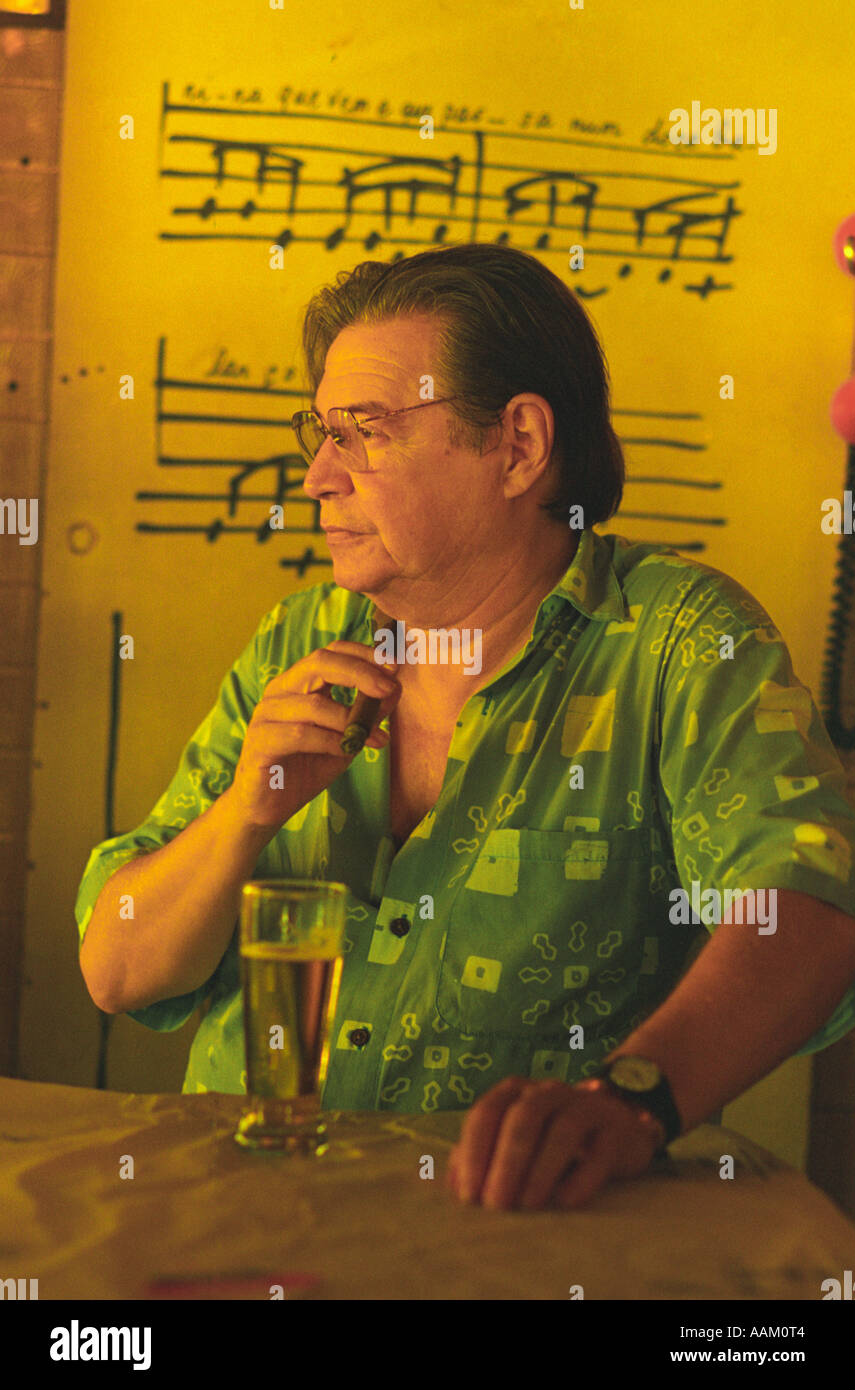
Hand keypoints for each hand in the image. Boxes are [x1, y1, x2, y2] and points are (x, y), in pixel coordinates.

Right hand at [226, 640, 401, 829]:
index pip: (331, 652)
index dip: (363, 654)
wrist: (269, 806)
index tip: (394, 665)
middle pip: (319, 663)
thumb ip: (367, 714)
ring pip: (314, 705)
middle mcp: (280, 690)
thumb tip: (395, 689)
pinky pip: (300, 734)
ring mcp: (265, 714)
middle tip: (389, 688)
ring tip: (377, 737)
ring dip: (353, 720)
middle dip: (360, 672)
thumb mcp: (346, 738)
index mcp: (299, 682)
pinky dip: (331, 741)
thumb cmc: (307, 766)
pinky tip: (349, 751)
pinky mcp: (259, 742)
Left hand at [446, 1076, 664, 1211]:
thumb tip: (454, 1185)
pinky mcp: (616, 1130)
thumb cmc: (549, 1138)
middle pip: (523, 1117)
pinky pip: (601, 1151)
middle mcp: (548, 1092)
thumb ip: (481, 1155)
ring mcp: (585, 1106)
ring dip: (541, 1168)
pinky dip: (583, 1177)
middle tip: (496, 1205)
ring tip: (528, 1205)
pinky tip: (566, 1200)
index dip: (474, 1152)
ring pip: (563, 1129)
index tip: (468, 1196)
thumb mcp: (513, 1142)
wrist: (615, 1126)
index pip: (486, 1112)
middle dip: (506, 1161)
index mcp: (515, 1092)